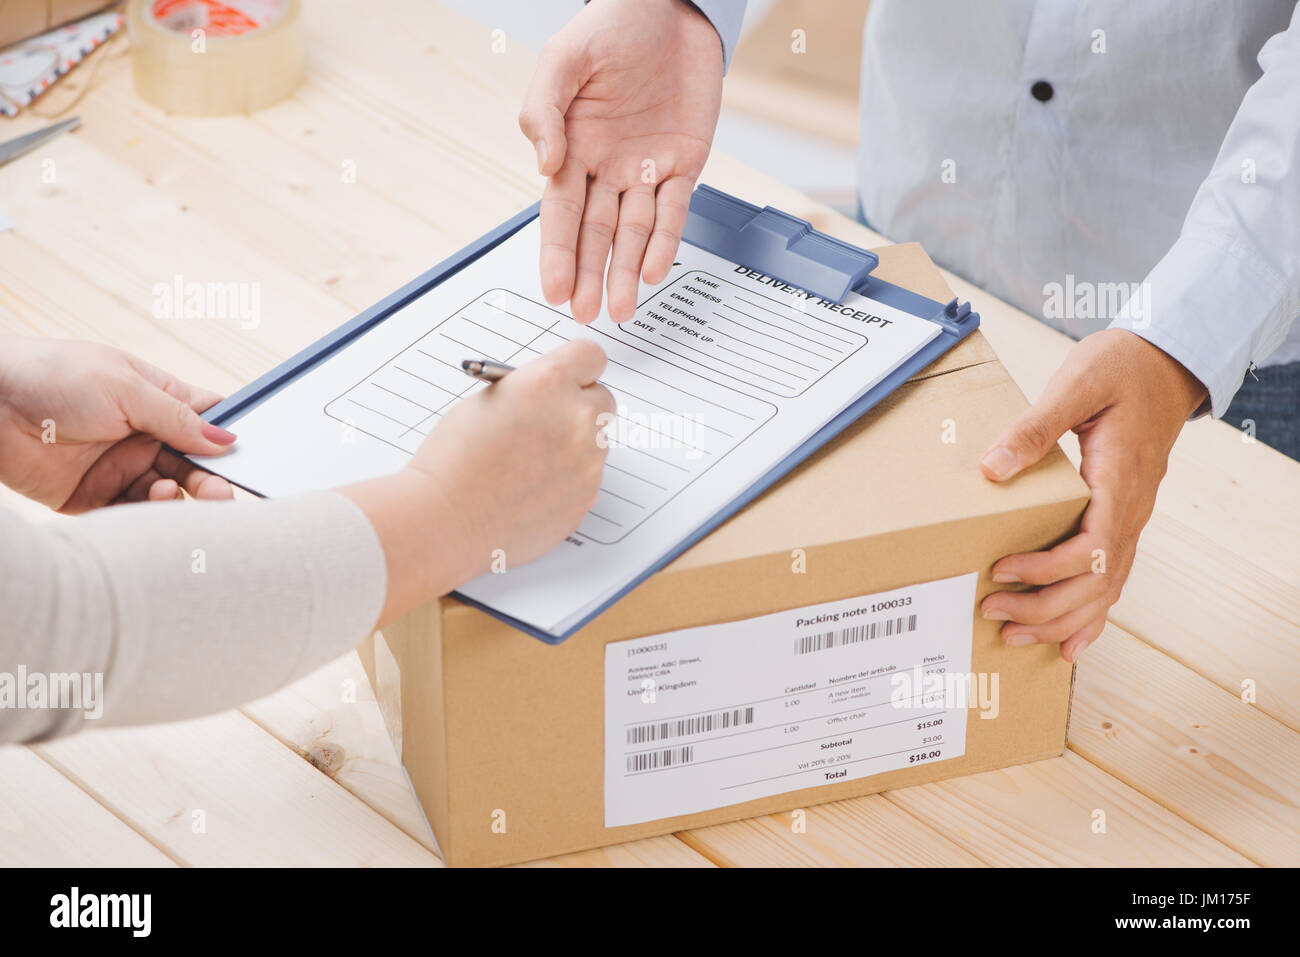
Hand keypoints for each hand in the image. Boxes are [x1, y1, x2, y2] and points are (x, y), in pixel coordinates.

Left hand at [0, 337, 235, 511]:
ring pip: (171, 493)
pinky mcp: (94, 498)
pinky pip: (134, 513)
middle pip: (195, 465)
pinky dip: (152, 512)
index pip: (207, 421)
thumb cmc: (52, 375)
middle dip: (213, 478)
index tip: (248, 457)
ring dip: (184, 496)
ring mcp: (119, 467)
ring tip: (176, 489)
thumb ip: (178, 417)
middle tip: (223, 490)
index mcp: (156, 400)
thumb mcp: (126, 387)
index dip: (230, 438)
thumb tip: (226, 440)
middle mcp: (142, 436)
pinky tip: (156, 495)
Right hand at [343, 340, 614, 623]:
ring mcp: (587, 461)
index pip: (591, 356)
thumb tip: (553, 395)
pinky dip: (567, 481)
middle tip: (549, 422)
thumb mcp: (488, 400)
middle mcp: (577, 418)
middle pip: (603, 400)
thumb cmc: (454, 460)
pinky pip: (587, 479)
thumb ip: (532, 391)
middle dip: (580, 407)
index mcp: (549, 383)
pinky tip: (531, 489)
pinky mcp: (587, 496)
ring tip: (529, 464)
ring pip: (596, 443)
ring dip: (574, 446)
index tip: (570, 378)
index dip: (578, 368)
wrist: (446, 518)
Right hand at [518, 0, 724, 322]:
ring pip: (633, 233)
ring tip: (621, 309)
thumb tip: (546, 166)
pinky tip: (654, 271)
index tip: (554, 289)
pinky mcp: (683, 164)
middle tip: (586, 314)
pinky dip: (664, 241)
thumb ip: (544, 111)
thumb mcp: (563, 60)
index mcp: (572, 148)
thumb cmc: (611, 27)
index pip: (561, 214)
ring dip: (626, 272)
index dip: (557, 253)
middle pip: (595, 233)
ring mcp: (645, 170)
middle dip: (590, 275)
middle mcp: (606, 167)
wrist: (670, 8)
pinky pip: (673, 210)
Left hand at [978, 330, 1206, 661]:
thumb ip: (1034, 426)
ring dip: (1060, 620)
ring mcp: (1131, 520)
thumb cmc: (1122, 369)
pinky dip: (1090, 616)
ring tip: (1014, 636)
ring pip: (1104, 591)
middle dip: (1044, 609)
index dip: (1046, 570)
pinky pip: (1112, 579)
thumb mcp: (1077, 384)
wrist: (1164, 365)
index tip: (1000, 569)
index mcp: (1119, 482)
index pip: (1090, 550)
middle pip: (1096, 585)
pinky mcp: (1123, 520)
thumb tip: (992, 468)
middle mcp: (1131, 511)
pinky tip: (1069, 642)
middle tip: (991, 611)